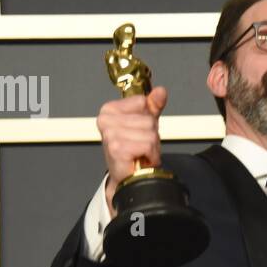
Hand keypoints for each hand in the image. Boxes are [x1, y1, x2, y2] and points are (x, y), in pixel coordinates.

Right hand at [97, 85, 166, 213]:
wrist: (126, 176)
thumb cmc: (133, 150)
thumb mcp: (145, 123)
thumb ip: (152, 106)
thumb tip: (160, 91)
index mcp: (109, 109)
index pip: (142, 101)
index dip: (147, 117)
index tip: (139, 130)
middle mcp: (106, 120)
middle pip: (148, 119)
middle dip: (151, 134)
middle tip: (140, 145)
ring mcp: (110, 135)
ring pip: (150, 132)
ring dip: (151, 146)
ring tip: (140, 153)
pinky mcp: (117, 148)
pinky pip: (148, 145)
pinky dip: (151, 155)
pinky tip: (141, 159)